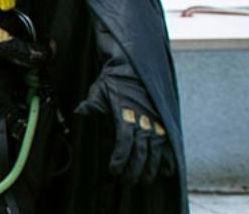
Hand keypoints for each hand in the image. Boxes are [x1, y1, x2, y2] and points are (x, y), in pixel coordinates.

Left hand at [75, 66, 173, 183]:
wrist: (135, 68)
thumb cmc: (113, 81)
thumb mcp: (98, 91)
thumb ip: (92, 105)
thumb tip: (81, 112)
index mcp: (125, 115)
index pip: (123, 142)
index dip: (120, 159)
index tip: (114, 171)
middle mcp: (143, 121)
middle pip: (140, 152)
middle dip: (134, 169)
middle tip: (128, 181)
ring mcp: (156, 123)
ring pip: (155, 152)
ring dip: (150, 168)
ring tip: (144, 181)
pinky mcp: (164, 123)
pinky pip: (168, 144)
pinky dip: (168, 158)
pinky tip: (166, 171)